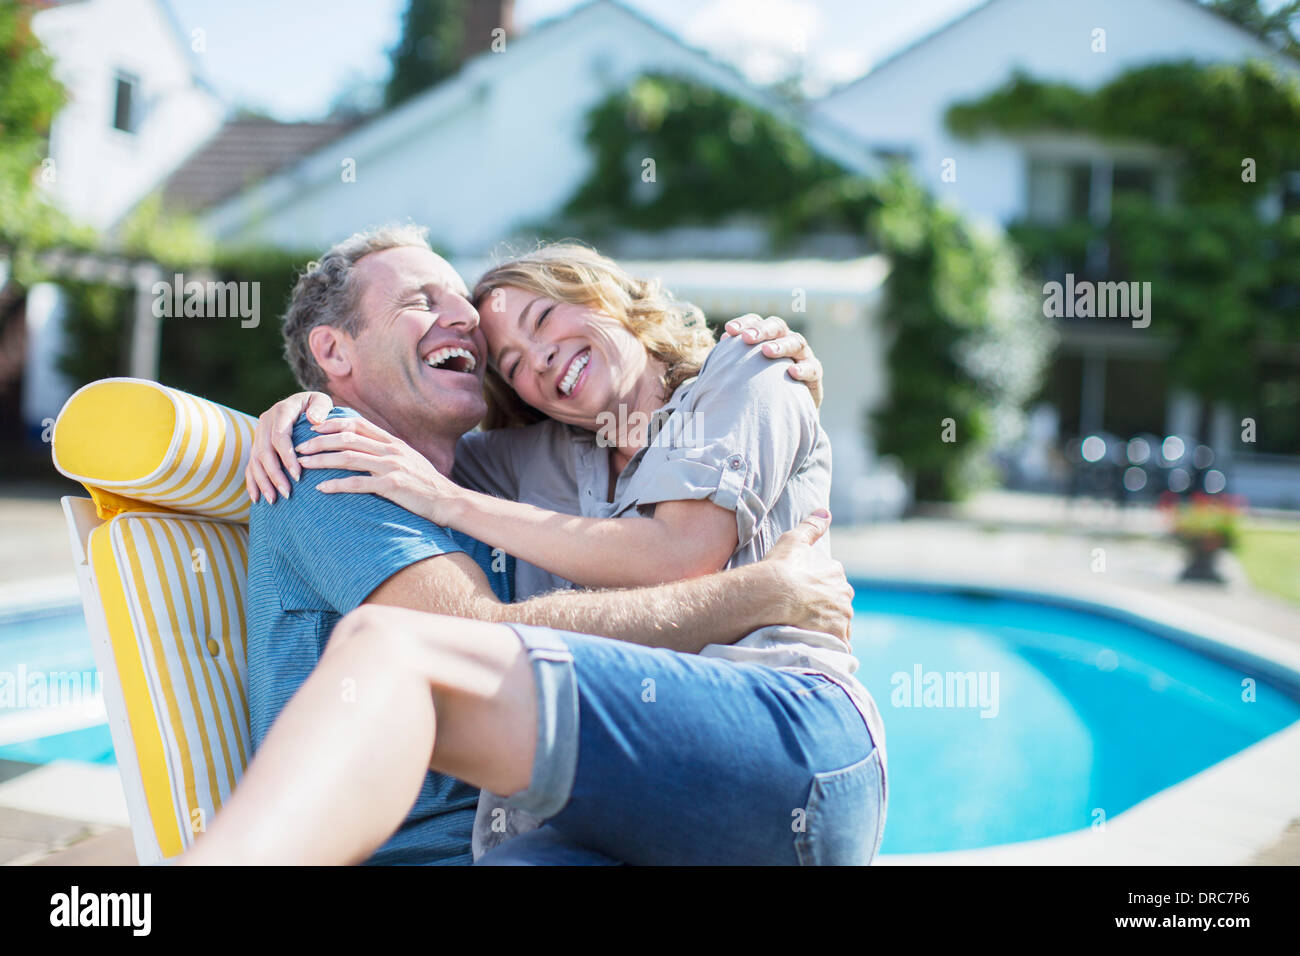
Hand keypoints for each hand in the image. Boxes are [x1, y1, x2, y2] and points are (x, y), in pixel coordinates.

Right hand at [246, 391, 332, 502]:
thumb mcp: (321, 401)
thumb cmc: (316, 406)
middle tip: (287, 493)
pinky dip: (252, 483)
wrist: (302, 404)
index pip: (280, 437)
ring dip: (263, 482)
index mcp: (281, 411)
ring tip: (273, 500)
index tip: (298, 475)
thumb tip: (314, 420)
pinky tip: (257, 499)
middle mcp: (265, 422)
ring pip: (255, 461)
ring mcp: (258, 435)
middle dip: (275, 474)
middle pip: (265, 452)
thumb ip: (320, 408)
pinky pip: (250, 466)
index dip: (287, 457)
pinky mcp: (257, 446)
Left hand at [294, 416, 464, 524]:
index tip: (312, 428)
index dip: (332, 424)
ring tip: (303, 465)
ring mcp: (391, 467)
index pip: (357, 424)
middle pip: (347, 438)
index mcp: (392, 442)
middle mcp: (390, 450)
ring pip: (348, 458)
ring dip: (322, 460)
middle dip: (319, 441)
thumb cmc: (425, 483)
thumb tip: (364, 446)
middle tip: (299, 447)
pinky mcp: (391, 487)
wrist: (447, 500)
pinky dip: (337, 485)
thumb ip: (387, 450)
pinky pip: (358, 484)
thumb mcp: (407, 459)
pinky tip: (322, 489)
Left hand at [721, 314, 823, 407]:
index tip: (729, 330)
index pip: (756, 322)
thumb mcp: (743, 376)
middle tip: (746, 339)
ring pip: (797, 342)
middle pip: (777, 326)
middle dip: (761, 330)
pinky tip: (791, 372)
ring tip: (767, 351)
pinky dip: (803, 368)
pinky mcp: (814, 375)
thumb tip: (714, 352)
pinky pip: (812, 368)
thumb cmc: (758, 389)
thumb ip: (730, 365)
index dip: (744, 323)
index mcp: (767, 338)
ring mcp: (802, 356)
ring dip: (781, 345)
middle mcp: (786, 341)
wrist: (784, 413)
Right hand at [757, 510, 852, 647]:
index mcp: (836, 572)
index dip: (818, 588)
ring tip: (808, 631)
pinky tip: (818, 646)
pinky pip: (839, 645)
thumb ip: (811, 526)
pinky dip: (831, 646)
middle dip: (826, 608)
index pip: (833, 581)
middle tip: (804, 613)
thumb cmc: (780, 567)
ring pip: (840, 624)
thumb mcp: (793, 540)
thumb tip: (825, 511)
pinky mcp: (837, 636)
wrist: (771, 595)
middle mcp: (844, 593)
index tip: (804, 593)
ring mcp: (842, 616)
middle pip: (838, 603)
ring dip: (829, 627)